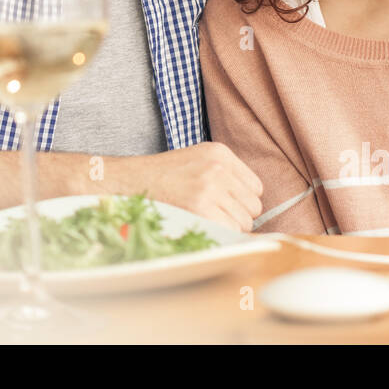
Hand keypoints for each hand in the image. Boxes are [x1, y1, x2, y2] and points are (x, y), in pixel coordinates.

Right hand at [112, 142, 262, 231]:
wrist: (132, 181)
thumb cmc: (165, 176)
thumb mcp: (198, 160)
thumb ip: (227, 175)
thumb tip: (254, 207)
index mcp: (220, 153)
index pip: (256, 187)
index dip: (242, 200)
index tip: (226, 204)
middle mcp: (218, 168)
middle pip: (253, 206)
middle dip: (237, 215)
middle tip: (213, 215)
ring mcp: (210, 188)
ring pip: (244, 222)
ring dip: (229, 227)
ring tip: (205, 220)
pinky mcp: (201, 208)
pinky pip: (230, 231)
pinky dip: (220, 235)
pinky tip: (202, 226)